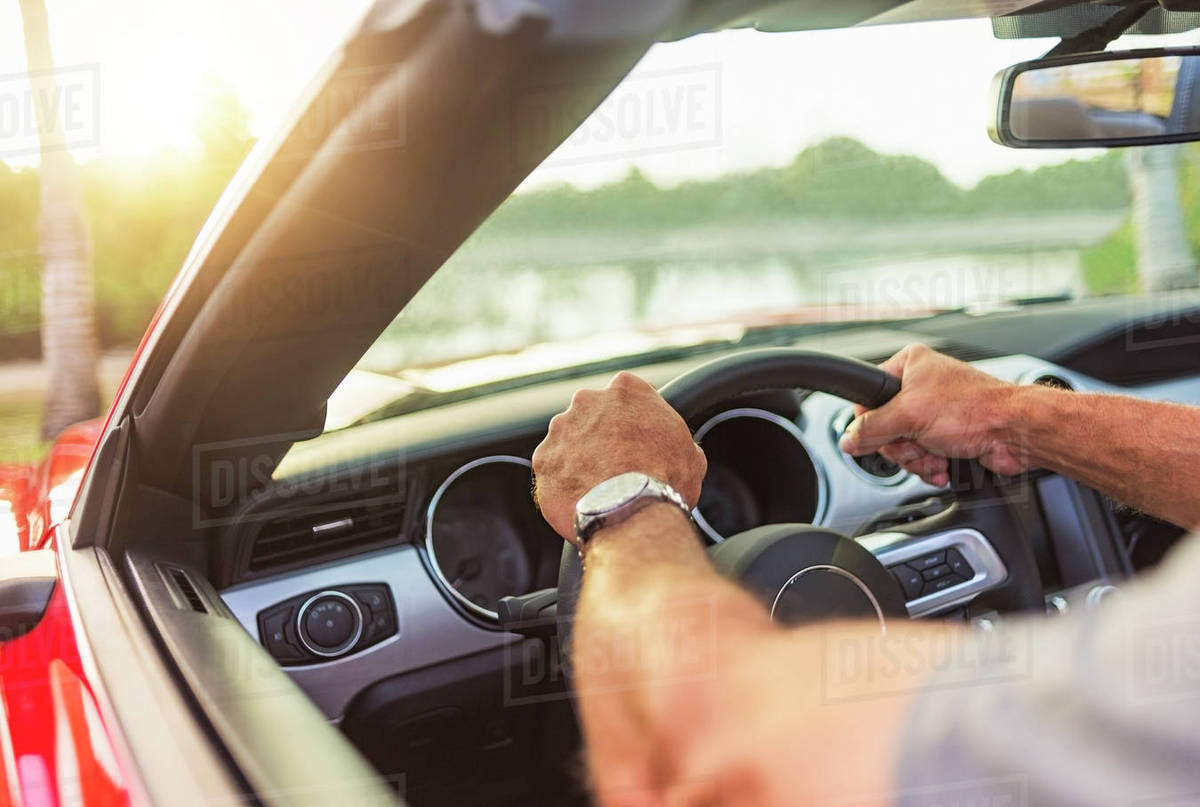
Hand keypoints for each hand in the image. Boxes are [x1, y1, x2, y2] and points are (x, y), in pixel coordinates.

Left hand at [532, 371, 706, 542]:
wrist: (630, 512)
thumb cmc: (665, 481)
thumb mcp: (691, 456)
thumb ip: (678, 442)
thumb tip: (683, 452)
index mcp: (627, 389)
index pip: (629, 397)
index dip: (635, 423)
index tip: (639, 443)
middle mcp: (588, 400)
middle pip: (594, 416)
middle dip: (603, 438)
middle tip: (619, 467)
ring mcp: (561, 428)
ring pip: (570, 441)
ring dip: (581, 459)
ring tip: (600, 489)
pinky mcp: (543, 459)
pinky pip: (553, 469)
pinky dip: (564, 482)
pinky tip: (583, 499)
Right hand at [839, 343, 1025, 485]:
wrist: (1015, 432)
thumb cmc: (976, 408)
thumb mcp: (909, 415)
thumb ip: (871, 428)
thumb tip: (848, 439)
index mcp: (909, 365)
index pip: (868, 398)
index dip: (872, 422)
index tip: (882, 435)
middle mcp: (921, 385)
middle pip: (884, 428)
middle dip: (902, 446)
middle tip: (917, 444)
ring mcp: (934, 412)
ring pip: (903, 446)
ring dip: (917, 459)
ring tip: (936, 455)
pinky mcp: (946, 435)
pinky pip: (921, 456)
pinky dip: (930, 465)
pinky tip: (943, 463)